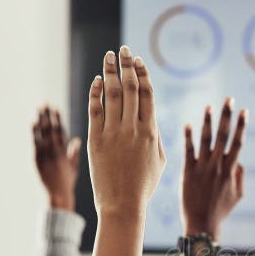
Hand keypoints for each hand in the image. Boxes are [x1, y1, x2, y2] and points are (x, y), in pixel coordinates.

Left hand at [33, 106, 80, 210]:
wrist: (58, 194)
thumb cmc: (67, 182)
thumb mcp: (74, 167)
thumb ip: (74, 152)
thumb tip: (77, 140)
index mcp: (66, 152)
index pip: (62, 131)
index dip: (58, 119)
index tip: (56, 108)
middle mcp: (56, 152)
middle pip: (51, 129)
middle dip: (48, 115)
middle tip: (44, 103)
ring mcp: (46, 155)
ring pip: (43, 134)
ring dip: (40, 120)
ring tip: (38, 109)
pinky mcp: (38, 159)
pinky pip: (36, 142)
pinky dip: (34, 132)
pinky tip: (33, 123)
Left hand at [88, 46, 164, 219]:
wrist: (122, 205)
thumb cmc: (143, 186)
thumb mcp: (159, 161)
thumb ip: (156, 137)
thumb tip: (150, 117)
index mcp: (151, 133)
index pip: (148, 95)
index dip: (143, 74)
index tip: (139, 61)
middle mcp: (132, 129)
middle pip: (131, 88)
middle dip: (127, 66)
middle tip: (124, 50)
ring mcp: (113, 134)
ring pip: (113, 94)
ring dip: (111, 71)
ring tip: (109, 56)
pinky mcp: (96, 140)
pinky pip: (95, 110)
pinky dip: (96, 92)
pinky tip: (97, 80)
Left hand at [181, 98, 247, 236]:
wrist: (201, 223)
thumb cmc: (220, 210)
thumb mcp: (238, 194)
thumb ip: (240, 176)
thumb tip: (240, 161)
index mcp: (230, 170)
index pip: (237, 143)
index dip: (241, 126)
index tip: (244, 111)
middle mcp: (217, 165)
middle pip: (223, 136)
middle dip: (227, 116)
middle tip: (229, 99)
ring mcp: (202, 167)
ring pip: (206, 140)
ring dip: (208, 122)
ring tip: (209, 106)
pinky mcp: (188, 171)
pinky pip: (188, 151)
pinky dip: (188, 137)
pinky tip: (188, 124)